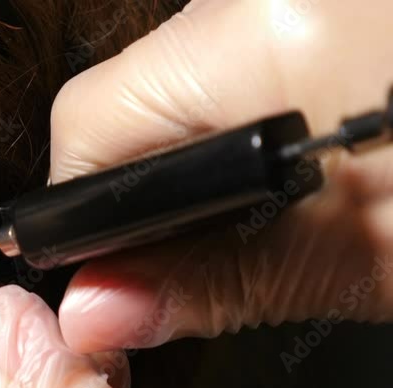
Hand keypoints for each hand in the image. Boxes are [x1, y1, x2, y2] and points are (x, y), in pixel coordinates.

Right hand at [51, 0, 392, 352]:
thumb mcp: (355, 263)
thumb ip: (208, 286)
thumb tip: (91, 310)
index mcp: (259, 41)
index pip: (87, 123)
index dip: (79, 211)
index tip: (100, 268)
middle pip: (130, 89)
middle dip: (145, 180)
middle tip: (198, 249)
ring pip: (187, 72)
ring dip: (199, 143)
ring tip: (272, 202)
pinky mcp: (322, 0)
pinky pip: (245, 50)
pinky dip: (248, 110)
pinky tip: (302, 157)